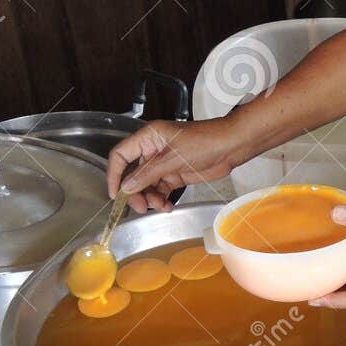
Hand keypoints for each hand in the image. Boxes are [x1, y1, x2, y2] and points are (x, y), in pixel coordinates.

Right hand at [107, 119, 244, 211]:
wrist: (231, 146)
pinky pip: (162, 189)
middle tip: (141, 207)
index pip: (121, 155)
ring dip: (151, 198)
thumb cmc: (204, 142)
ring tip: (160, 206)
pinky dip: (162, 199)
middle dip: (136, 192)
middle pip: (133, 175)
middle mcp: (152, 150)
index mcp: (148, 138)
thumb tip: (126, 187)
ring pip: (147, 185)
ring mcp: (164, 164)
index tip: (115, 194)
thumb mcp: (173, 158)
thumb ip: (148, 174)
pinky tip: (167, 206)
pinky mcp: (176, 174)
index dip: (114, 174)